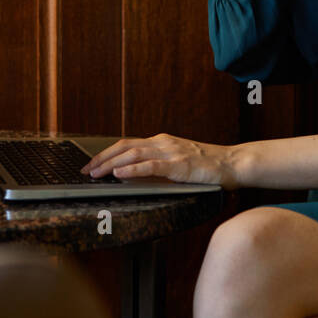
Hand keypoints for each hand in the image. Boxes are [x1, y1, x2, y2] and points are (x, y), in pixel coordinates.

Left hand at [81, 133, 239, 188]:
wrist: (231, 163)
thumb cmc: (206, 166)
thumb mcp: (176, 162)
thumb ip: (157, 166)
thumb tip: (131, 175)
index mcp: (161, 142)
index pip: (126, 144)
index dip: (106, 153)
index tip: (91, 164)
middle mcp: (163, 143)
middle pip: (125, 147)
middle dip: (102, 158)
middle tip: (86, 170)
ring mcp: (171, 152)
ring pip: (134, 154)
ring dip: (112, 163)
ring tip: (97, 173)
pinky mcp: (179, 165)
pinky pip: (152, 166)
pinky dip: (133, 169)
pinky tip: (120, 173)